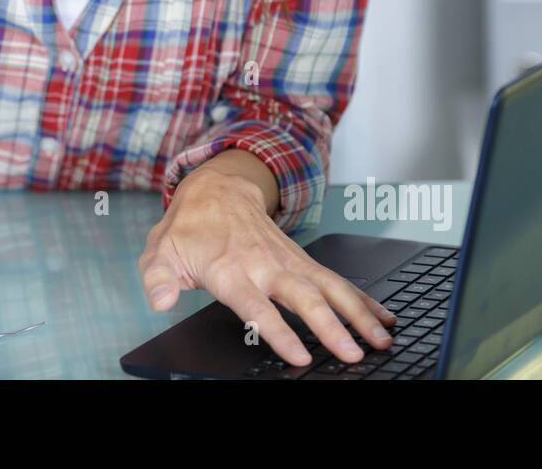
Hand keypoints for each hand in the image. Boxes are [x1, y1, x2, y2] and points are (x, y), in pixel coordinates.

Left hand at [138, 153, 396, 366]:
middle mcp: (265, 265)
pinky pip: (337, 281)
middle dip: (330, 326)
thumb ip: (158, 279)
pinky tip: (383, 317)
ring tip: (381, 339)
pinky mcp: (303, 260)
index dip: (278, 331)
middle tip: (352, 353)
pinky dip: (363, 299)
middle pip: (304, 298)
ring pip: (330, 288)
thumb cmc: (190, 226)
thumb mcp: (161, 251)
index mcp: (230, 269)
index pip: (256, 307)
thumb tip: (159, 302)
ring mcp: (288, 261)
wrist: (217, 187)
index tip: (300, 354)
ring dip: (358, 314)